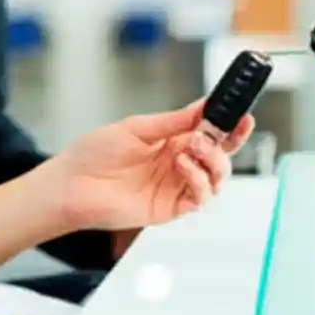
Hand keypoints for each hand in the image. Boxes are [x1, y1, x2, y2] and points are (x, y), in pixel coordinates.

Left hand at [49, 100, 254, 230]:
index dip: (230, 126)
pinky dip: (198, 181)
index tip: (242, 115)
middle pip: (220, 156)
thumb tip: (203, 107)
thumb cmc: (95, 154)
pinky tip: (182, 166)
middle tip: (216, 131)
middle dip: (228, 143)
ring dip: (212, 160)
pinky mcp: (170, 207)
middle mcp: (179, 163)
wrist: (72, 184)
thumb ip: (174, 121)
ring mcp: (176, 186)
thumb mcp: (138, 127)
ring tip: (192, 147)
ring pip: (216, 178)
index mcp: (173, 141)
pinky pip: (199, 197)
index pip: (211, 133)